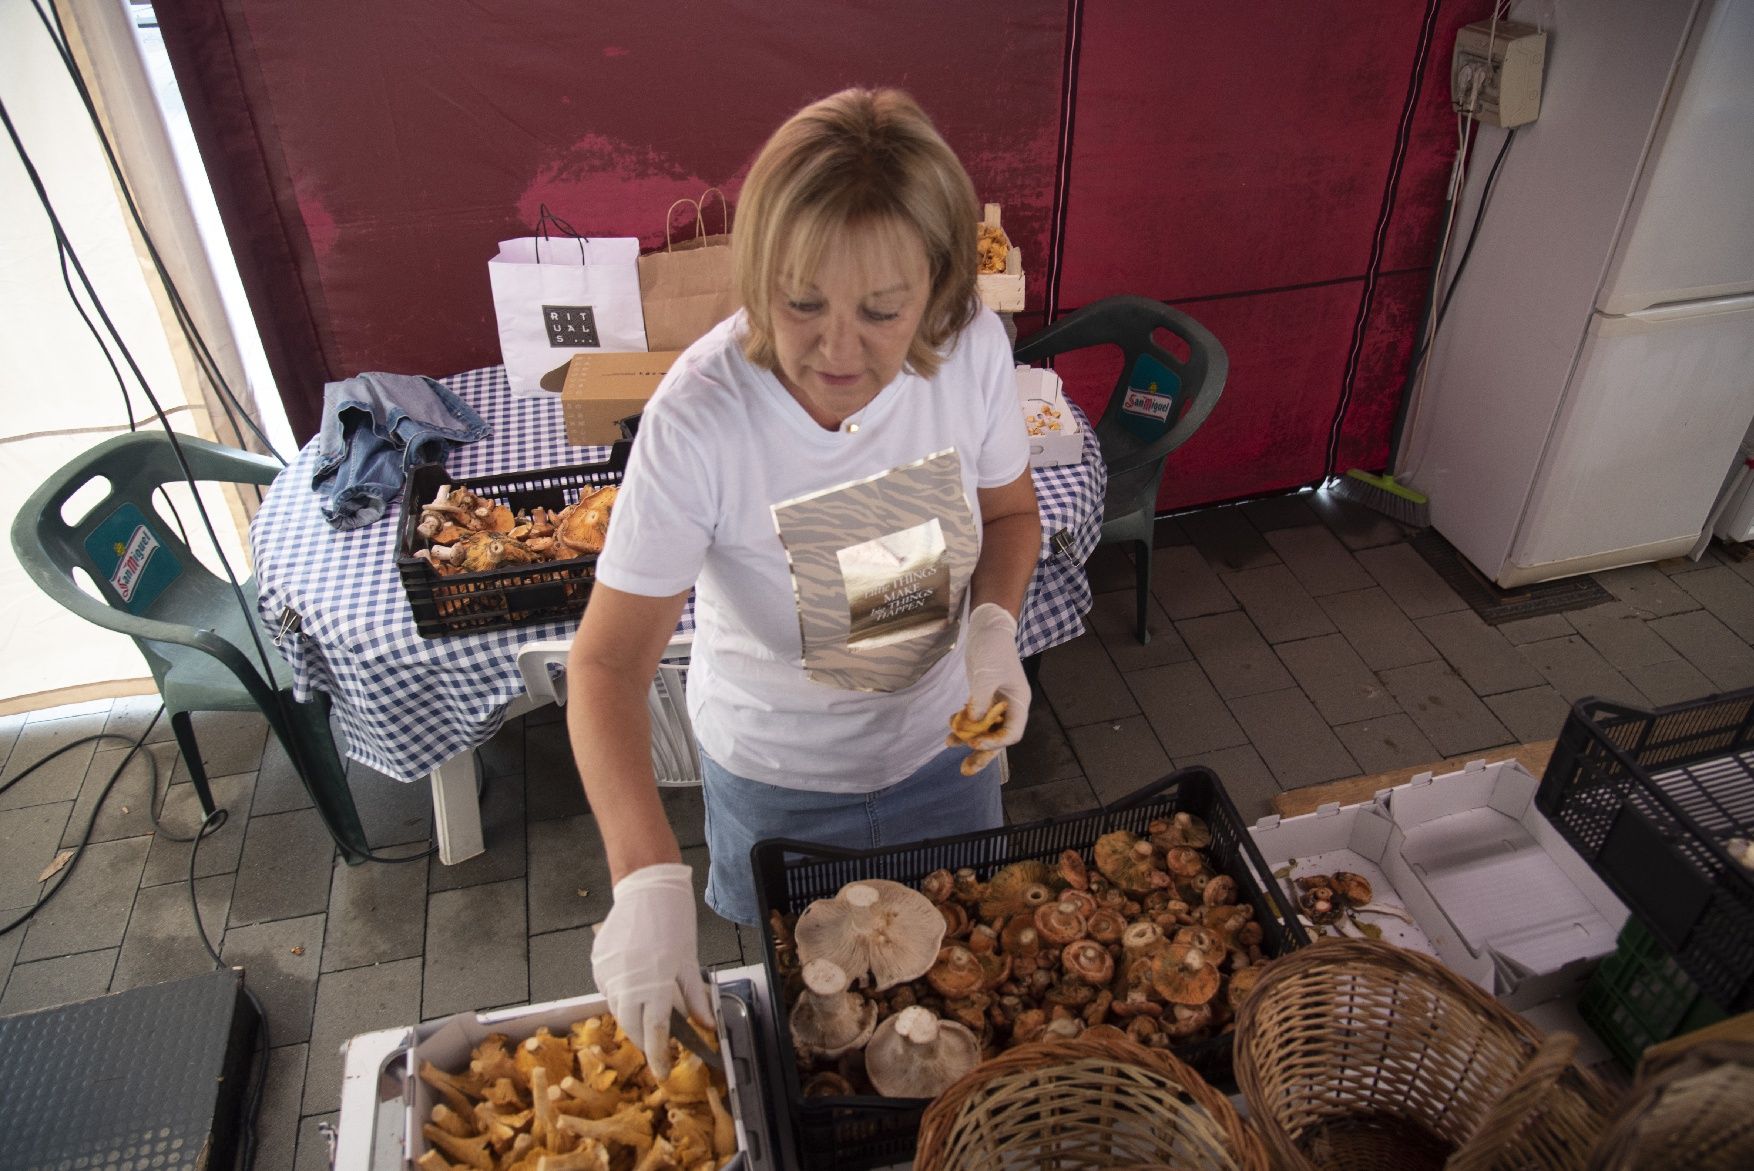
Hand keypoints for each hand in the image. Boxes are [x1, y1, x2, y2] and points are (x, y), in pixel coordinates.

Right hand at [591, 862, 713, 1077]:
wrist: (647, 887)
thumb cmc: (673, 922)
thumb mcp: (689, 961)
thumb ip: (695, 997)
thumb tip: (708, 1026)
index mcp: (656, 983)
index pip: (655, 1031)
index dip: (659, 1054)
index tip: (661, 1071)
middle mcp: (628, 982)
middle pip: (631, 1025)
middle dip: (643, 1039)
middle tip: (655, 1045)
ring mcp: (608, 972)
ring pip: (618, 1008)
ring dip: (632, 1015)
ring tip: (647, 1010)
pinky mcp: (597, 962)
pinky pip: (608, 988)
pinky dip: (621, 994)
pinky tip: (633, 984)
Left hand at [963, 602, 1029, 748]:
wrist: (987, 628)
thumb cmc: (993, 649)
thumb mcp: (987, 675)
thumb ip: (981, 701)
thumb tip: (973, 726)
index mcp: (1018, 702)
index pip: (1012, 733)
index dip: (994, 742)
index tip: (974, 741)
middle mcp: (1009, 706)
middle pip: (998, 737)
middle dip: (982, 753)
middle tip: (965, 769)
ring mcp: (996, 702)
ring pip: (985, 729)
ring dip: (968, 739)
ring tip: (950, 746)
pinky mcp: (983, 697)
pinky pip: (975, 717)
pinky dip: (963, 724)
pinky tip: (950, 729)